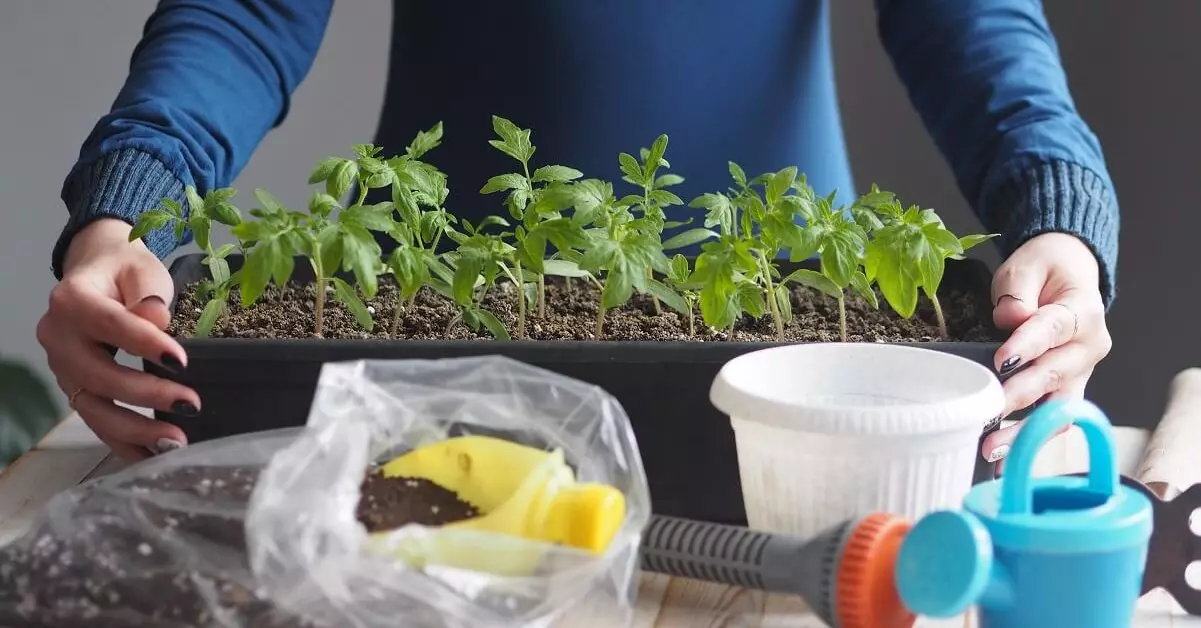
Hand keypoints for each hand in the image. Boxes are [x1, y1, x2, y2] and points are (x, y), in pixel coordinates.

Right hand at [37, 218, 196, 459]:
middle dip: (146, 395)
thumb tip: (156, 319)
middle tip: (191, 406)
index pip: (109, 325)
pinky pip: (95, 419)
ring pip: (92, 406)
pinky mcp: (74, 387)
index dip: (144, 344)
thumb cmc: (125, 271)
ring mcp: (61, 367)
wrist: (98, 274)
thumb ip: (148, 294)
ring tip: (175, 442)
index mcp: (72, 300)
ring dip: (135, 429)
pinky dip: (123, 440)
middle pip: (98, 374)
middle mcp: (58, 336)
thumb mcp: (142, 270)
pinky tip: (152, 456)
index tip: (181, 361)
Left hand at [981, 232, 1112, 464]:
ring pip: (1058, 407)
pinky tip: (1001, 453)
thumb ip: (1017, 292)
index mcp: (1083, 310)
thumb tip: (1011, 320)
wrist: (1068, 276)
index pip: (1054, 329)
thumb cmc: (1043, 271)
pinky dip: (1029, 436)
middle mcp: (1088, 347)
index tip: (1002, 360)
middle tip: (988, 411)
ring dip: (1025, 429)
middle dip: (1020, 395)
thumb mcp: (1025, 268)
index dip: (1029, 345)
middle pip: (1055, 374)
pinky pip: (1053, 417)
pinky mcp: (1068, 389)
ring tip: (990, 446)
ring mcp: (1081, 372)